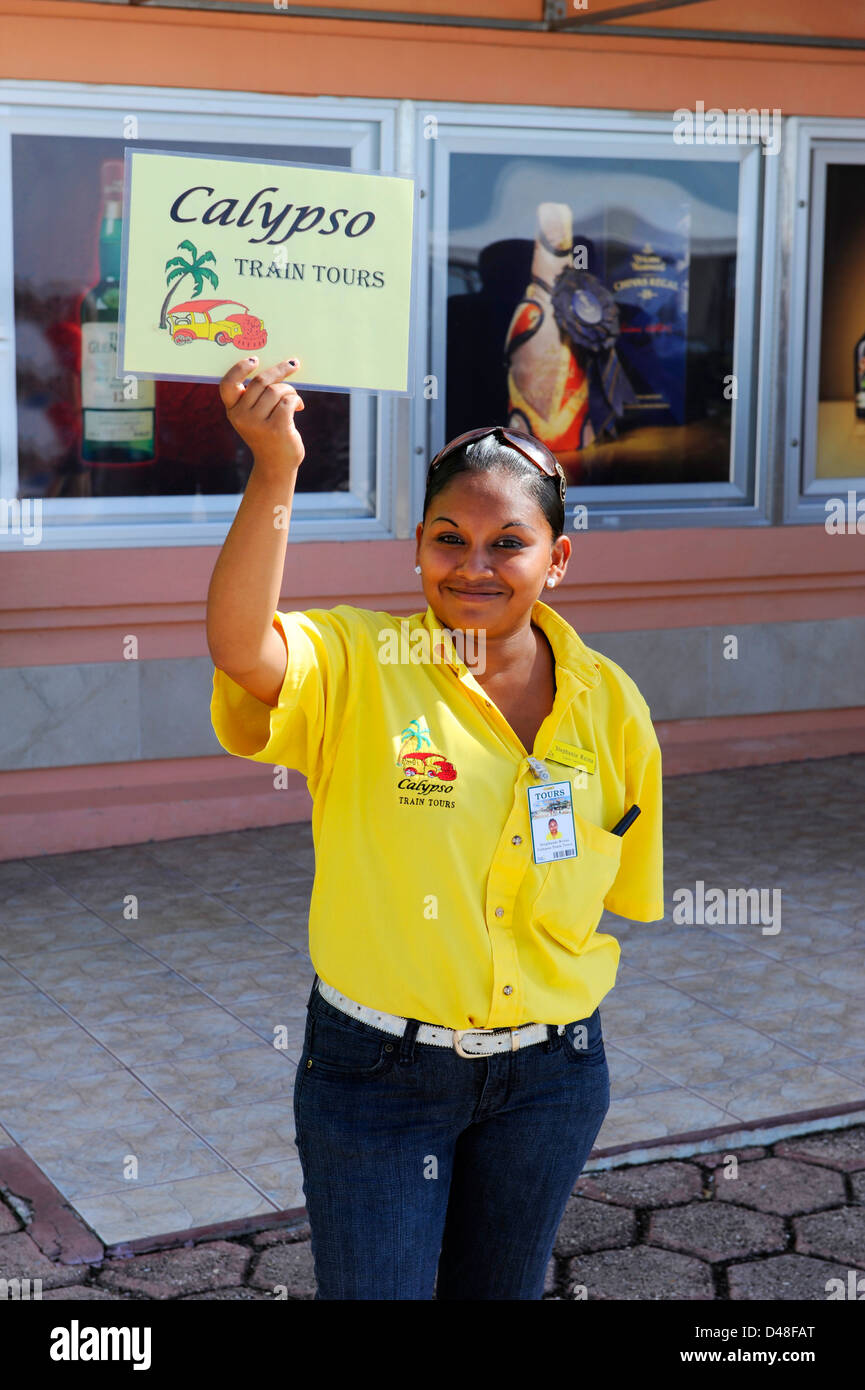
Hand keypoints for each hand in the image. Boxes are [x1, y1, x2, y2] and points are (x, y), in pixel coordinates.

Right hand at [219, 356, 304, 473]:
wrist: (276, 466)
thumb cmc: (267, 435)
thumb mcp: (253, 417)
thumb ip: (255, 397)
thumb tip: (276, 368)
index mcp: (233, 410)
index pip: (228, 384)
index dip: (240, 368)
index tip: (254, 360)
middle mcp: (241, 416)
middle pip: (260, 381)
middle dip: (279, 371)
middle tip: (292, 364)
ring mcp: (258, 423)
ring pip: (276, 390)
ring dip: (290, 390)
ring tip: (294, 398)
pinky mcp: (276, 428)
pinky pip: (288, 401)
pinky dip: (296, 400)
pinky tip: (298, 406)